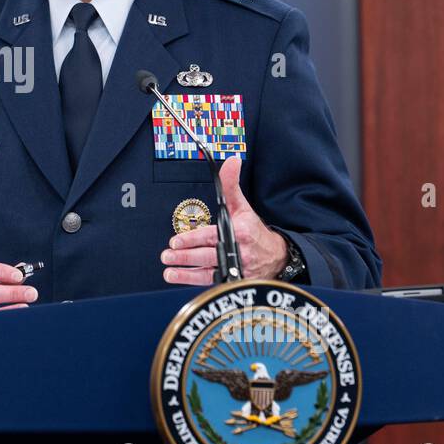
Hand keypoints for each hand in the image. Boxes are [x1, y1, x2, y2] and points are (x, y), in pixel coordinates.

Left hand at [159, 156, 288, 285]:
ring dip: (185, 274)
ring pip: (207, 273)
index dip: (193, 240)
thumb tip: (232, 160)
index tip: (176, 241)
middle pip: (207, 256)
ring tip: (169, 272)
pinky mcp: (233, 282)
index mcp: (239, 232)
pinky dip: (196, 284)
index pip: (211, 236)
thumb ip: (231, 184)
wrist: (276, 257)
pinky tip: (181, 281)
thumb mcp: (243, 206)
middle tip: (168, 255)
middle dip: (185, 257)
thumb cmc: (254, 230)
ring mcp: (235, 270)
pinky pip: (212, 284)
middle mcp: (237, 252)